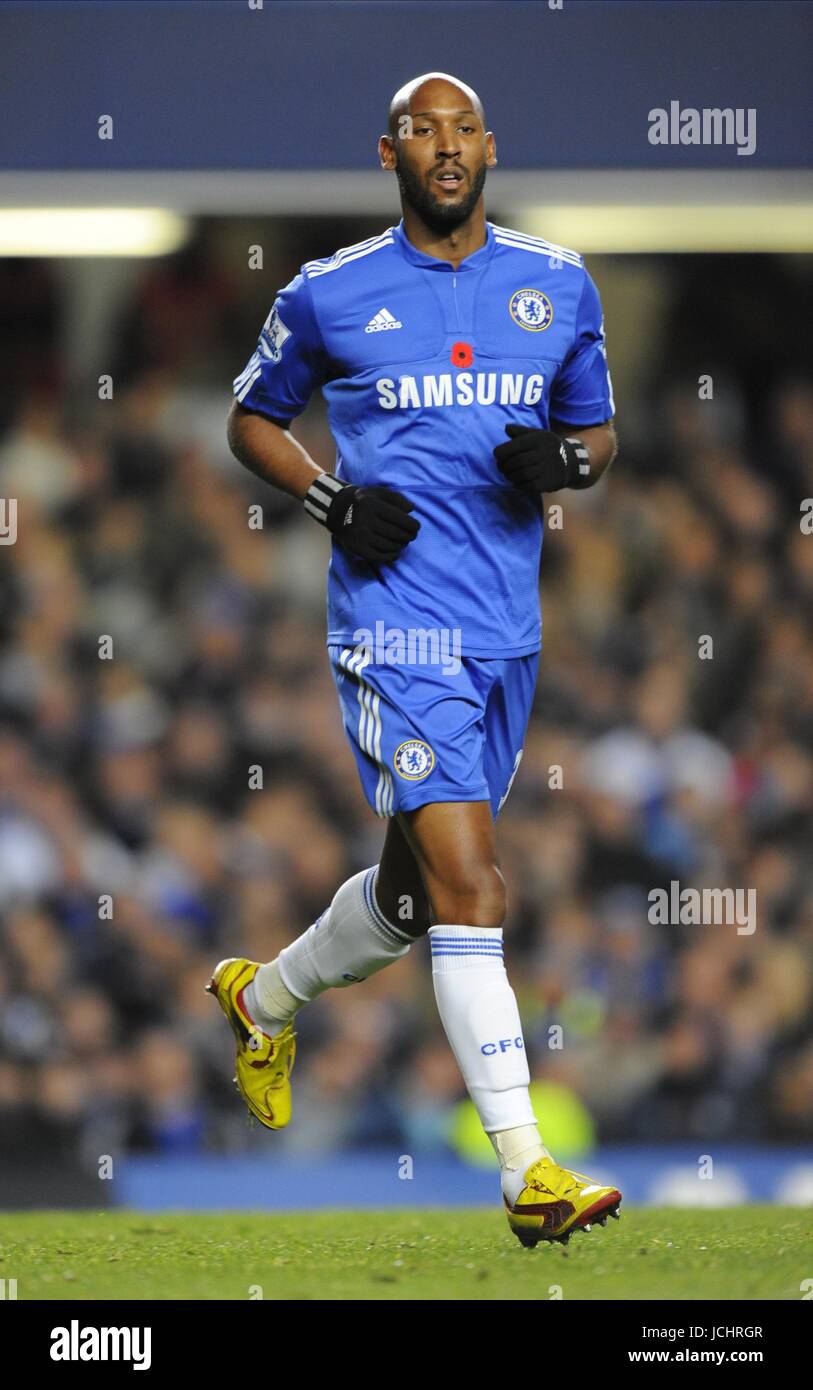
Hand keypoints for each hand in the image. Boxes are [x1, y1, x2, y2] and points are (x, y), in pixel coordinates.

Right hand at [304, 474, 419, 562]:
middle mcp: (366, 520)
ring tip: (403, 542)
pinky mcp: (356, 547)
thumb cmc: (365, 501)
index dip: (412, 525)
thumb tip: (411, 510)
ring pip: (389, 546)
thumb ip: (397, 498)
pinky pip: (378, 556)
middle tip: (411, 536)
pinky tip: (396, 553)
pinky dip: (390, 557)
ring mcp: (360, 535)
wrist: (338, 510)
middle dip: (408, 536)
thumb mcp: (379, 493)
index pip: (400, 519)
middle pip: (396, 534)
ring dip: (400, 546)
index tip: (416, 527)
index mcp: (373, 505)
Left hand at [494, 425, 590, 496]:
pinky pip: (528, 486)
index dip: (500, 453)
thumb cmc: (547, 447)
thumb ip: (520, 431)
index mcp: (539, 439)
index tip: (498, 456)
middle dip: (504, 466)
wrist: (572, 462)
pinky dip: (519, 484)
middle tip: (501, 468)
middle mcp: (545, 452)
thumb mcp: (537, 434)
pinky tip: (517, 481)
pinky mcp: (549, 482)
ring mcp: (548, 468)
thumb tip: (506, 428)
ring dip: (510, 476)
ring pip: (521, 475)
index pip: (514, 446)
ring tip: (508, 474)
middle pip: (516, 462)